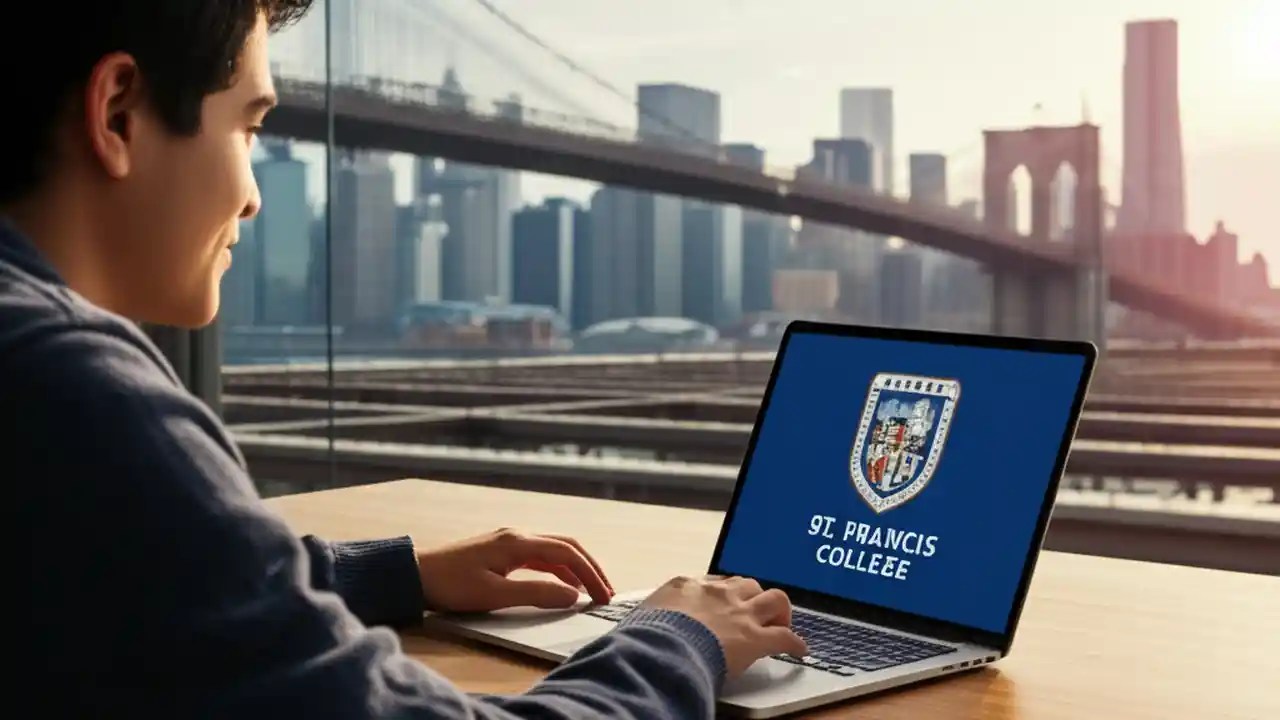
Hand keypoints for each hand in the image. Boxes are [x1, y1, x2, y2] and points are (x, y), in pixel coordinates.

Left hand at [416, 528, 614, 612]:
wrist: (414, 573)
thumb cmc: (451, 584)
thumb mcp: (494, 595)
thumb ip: (535, 594)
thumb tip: (572, 595)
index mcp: (518, 543)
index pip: (567, 553)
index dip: (590, 574)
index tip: (604, 595)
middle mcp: (517, 535)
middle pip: (565, 545)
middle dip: (589, 568)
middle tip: (606, 591)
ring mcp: (509, 541)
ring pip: (554, 549)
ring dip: (575, 568)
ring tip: (590, 591)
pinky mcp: (501, 550)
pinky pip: (540, 555)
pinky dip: (557, 568)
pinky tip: (561, 584)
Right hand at [641, 575, 806, 677]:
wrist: (662, 648)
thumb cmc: (646, 636)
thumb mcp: (642, 617)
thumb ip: (650, 616)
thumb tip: (641, 627)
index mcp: (688, 586)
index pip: (713, 583)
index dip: (722, 594)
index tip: (722, 603)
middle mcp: (719, 594)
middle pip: (748, 585)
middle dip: (753, 597)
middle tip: (753, 612)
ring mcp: (740, 614)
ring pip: (774, 599)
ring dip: (779, 611)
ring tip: (781, 623)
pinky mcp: (755, 638)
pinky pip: (784, 638)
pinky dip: (794, 643)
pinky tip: (799, 650)